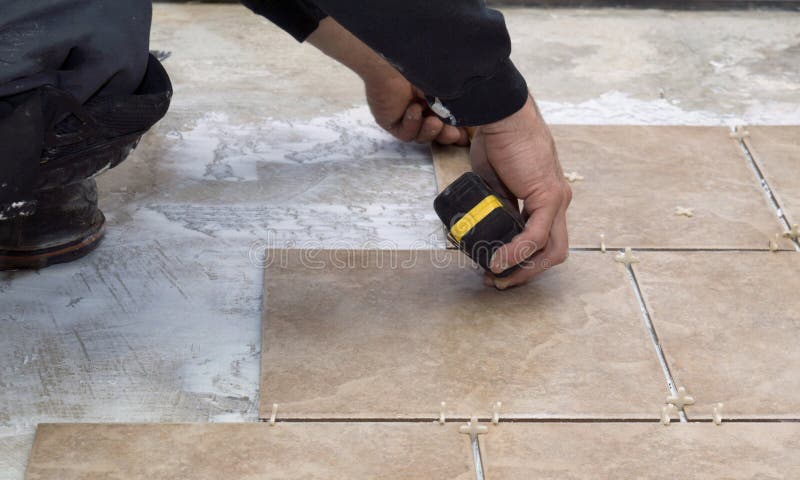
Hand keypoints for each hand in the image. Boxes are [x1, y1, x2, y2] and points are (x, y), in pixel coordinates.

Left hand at [307, 18, 466, 144]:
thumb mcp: (448, 85)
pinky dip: (412, 125)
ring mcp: (403, 113)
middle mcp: (418, 104)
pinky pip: (405, 133)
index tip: (466, 135)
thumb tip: (474, 122)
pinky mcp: (388, 120)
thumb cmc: (424, 63)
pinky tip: (414, 109)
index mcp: (433, 95)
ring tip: (434, 122)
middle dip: (446, 135)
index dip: (457, 129)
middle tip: (455, 134)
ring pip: (420, 135)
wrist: (399, 56)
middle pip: (434, 131)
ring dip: (430, 132)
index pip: (445, 120)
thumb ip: (459, 103)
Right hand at [470, 95, 571, 288]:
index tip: (497, 269)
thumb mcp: (496, 183)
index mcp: (546, 197)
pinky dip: (518, 252)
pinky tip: (499, 260)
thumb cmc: (497, 142)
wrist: (501, 117)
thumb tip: (493, 223)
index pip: (543, 240)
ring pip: (551, 249)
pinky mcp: (550, 196)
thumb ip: (500, 204)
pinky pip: (536, 236)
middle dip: (526, 272)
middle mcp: (558, 201)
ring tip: (496, 275)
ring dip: (523, 268)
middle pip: (553, 251)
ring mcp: (557, 199)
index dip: (523, 260)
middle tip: (497, 280)